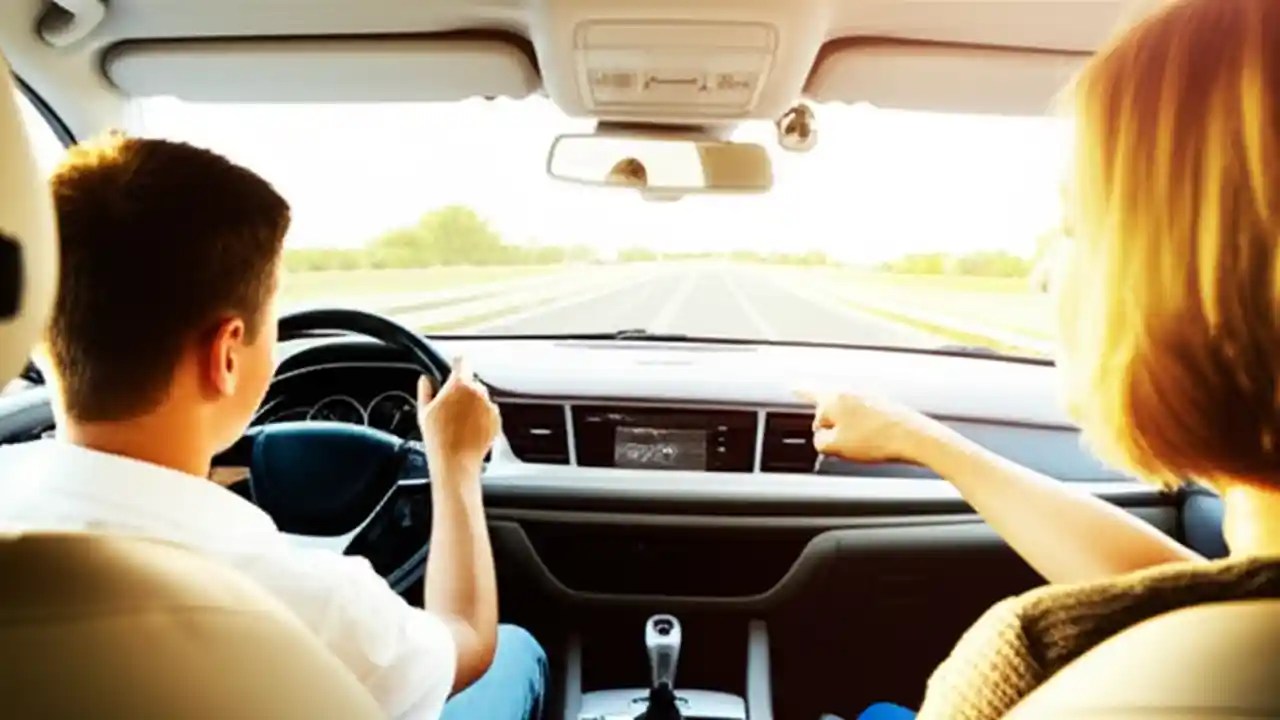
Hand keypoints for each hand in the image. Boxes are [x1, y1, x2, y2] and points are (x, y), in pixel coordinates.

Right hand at [417, 357, 499, 473]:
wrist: (456, 462)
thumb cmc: (438, 438)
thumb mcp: (424, 412)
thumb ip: (425, 390)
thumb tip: (425, 380)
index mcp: (460, 385)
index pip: (462, 361)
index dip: (457, 362)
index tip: (455, 365)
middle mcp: (478, 392)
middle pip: (471, 382)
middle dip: (463, 390)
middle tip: (450, 407)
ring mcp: (489, 406)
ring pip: (480, 398)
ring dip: (473, 404)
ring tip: (459, 423)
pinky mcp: (496, 420)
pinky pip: (488, 412)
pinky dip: (481, 417)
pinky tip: (469, 430)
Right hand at [797, 389, 943, 463]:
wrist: (915, 438)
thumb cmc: (876, 440)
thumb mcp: (835, 447)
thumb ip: (820, 441)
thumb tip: (823, 437)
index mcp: (833, 399)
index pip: (808, 393)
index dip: (799, 392)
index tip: (792, 387)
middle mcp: (850, 392)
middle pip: (828, 404)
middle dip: (826, 420)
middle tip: (827, 435)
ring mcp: (869, 396)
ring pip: (847, 411)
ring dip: (845, 426)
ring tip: (854, 444)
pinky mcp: (884, 406)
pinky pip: (863, 415)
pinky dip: (861, 428)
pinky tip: (869, 441)